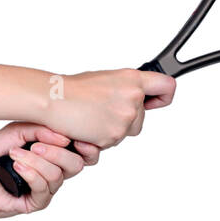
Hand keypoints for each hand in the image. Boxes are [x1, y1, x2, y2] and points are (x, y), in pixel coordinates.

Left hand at [0, 122, 100, 220]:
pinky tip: (17, 166)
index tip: (78, 139)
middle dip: (58, 152)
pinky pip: (43, 188)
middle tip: (35, 146)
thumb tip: (64, 137)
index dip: (88, 147)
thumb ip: (38, 129)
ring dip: (36, 162)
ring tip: (15, 155)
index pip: (84, 152)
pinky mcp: (35, 203)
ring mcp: (46, 188)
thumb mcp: (14, 132)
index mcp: (54, 153)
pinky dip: (31, 173)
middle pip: (76, 165)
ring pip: (57, 175)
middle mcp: (54, 171)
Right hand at [42, 68, 175, 148]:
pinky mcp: (114, 134)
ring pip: (127, 132)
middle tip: (102, 110)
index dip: (163, 97)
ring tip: (92, 117)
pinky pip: (113, 142)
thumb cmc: (72, 89)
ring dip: (113, 129)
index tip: (156, 101)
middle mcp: (133, 96)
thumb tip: (137, 97)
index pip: (166, 87)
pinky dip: (100, 138)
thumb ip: (126, 88)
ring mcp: (125, 117)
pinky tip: (87, 127)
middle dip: (125, 119)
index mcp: (132, 79)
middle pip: (143, 118)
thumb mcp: (106, 79)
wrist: (53, 99)